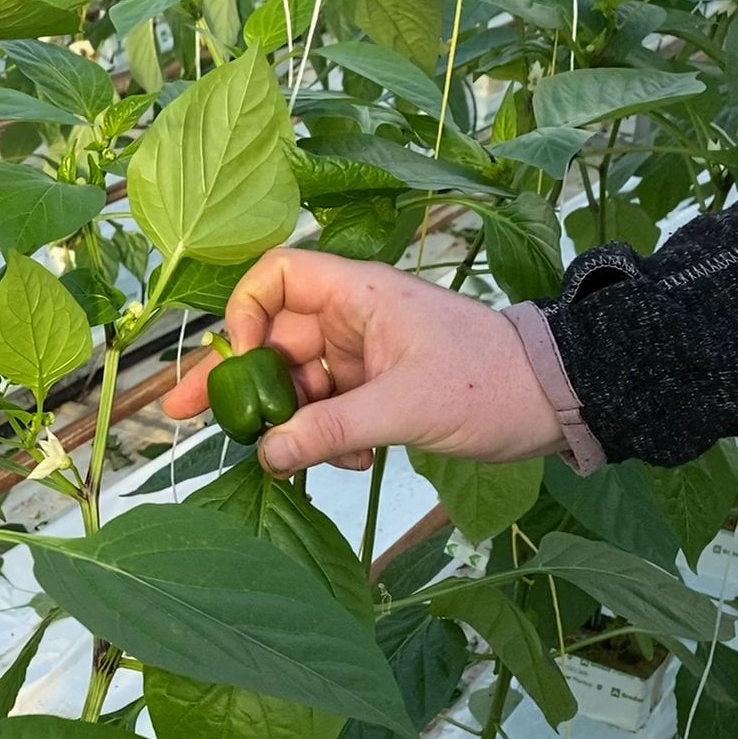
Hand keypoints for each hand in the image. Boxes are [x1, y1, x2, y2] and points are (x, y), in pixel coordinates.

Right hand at [163, 249, 565, 474]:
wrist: (556, 401)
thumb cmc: (490, 383)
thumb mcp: (404, 408)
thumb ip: (330, 430)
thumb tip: (269, 455)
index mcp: (360, 295)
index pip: (277, 276)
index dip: (246, 314)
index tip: (243, 364)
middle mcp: (354, 319)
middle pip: (273, 341)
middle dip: (236, 383)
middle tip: (181, 417)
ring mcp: (364, 355)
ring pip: (298, 384)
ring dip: (290, 425)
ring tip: (292, 462)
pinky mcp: (378, 389)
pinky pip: (328, 410)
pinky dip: (326, 438)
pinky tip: (349, 461)